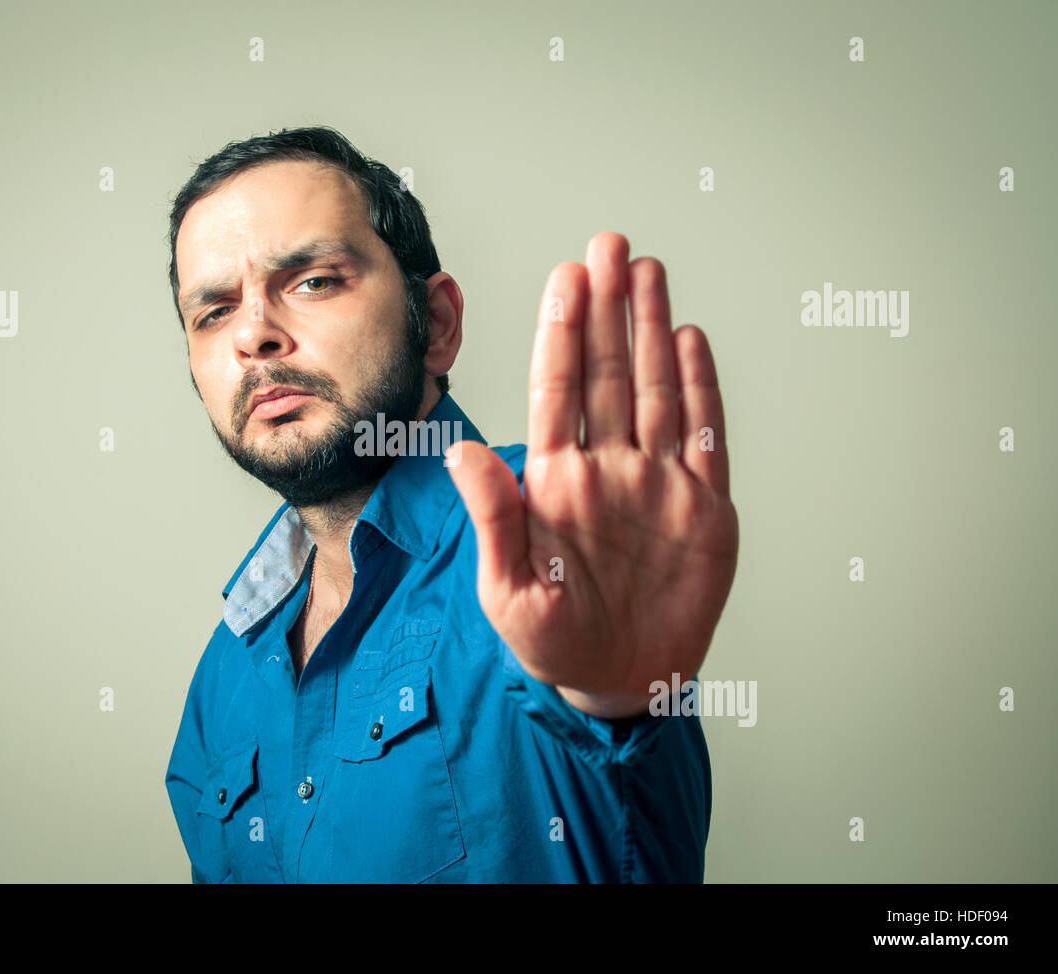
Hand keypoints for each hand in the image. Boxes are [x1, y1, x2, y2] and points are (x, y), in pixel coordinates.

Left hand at [446, 232, 738, 717]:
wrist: (618, 680)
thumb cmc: (552, 641)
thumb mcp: (508, 588)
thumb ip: (493, 518)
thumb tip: (462, 454)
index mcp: (554, 482)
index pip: (556, 392)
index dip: (562, 333)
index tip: (567, 278)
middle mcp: (606, 468)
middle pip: (606, 374)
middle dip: (609, 308)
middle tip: (610, 245)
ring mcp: (656, 482)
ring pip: (654, 390)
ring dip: (651, 330)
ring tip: (649, 271)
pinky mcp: (703, 507)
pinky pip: (703, 435)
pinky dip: (699, 388)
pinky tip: (688, 340)